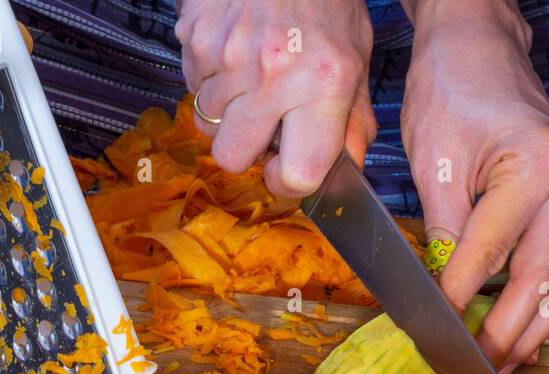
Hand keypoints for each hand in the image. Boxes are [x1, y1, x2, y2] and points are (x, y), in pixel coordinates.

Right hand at [175, 0, 375, 196]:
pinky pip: (193, 85)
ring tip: (252, 75)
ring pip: (207, 123)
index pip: (297, 174)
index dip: (289, 181)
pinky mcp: (195, 38)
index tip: (288, 168)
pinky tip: (235, 52)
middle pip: (233, 158)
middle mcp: (273, 73)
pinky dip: (211, 79)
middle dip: (245, 148)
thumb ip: (351, 120)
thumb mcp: (355, 58)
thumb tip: (345, 170)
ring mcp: (227, 55)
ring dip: (227, 111)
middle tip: (264, 123)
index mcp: (323, 83)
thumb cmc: (326, 2)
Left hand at [401, 0, 548, 373]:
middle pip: (543, 279)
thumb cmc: (451, 92)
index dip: (461, 303)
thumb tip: (437, 295)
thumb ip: (441, 231)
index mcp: (538, 168)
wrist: (478, 48)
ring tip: (505, 364)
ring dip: (538, 327)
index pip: (490, 256)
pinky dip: (547, 298)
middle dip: (511, 333)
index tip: (436, 339)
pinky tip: (523, 327)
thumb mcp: (433, 161)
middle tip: (479, 372)